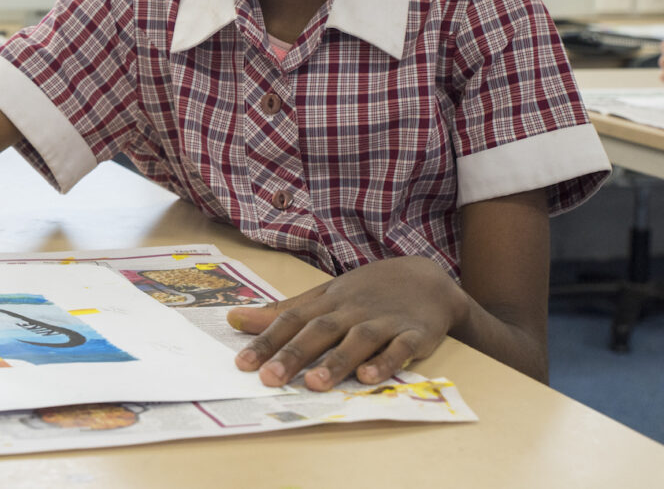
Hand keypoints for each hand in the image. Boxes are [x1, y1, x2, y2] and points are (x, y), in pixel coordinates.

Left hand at [226, 256, 466, 390]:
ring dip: (336, 361)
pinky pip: (399, 349)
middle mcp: (352, 311)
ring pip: (357, 340)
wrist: (428, 279)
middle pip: (319, 330)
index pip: (292, 320)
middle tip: (268, 379)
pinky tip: (368, 378)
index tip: (241, 363)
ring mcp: (383, 322)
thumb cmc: (368, 293)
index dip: (267, 340)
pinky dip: (385, 362)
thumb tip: (235, 319)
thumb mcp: (325, 296)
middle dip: (293, 354)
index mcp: (328, 302)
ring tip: (314, 384)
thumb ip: (284, 312)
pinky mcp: (413, 335)